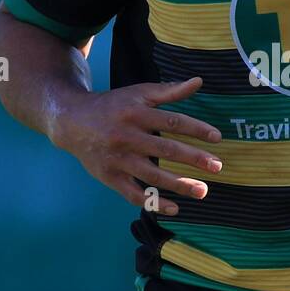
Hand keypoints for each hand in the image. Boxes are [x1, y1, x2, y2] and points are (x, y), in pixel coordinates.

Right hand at [50, 76, 222, 213]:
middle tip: (218, 167)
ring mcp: (118, 159)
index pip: (172, 121)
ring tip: (203, 191)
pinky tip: (175, 208)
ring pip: (152, 176)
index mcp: (136, 113)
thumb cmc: (112, 106)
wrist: (71, 122)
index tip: (217, 138)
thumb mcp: (138, 93)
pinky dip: (154, 203)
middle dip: (194, 159)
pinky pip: (134, 195)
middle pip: (165, 150)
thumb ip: (169, 91)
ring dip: (179, 185)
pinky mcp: (110, 177)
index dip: (196, 129)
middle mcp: (126, 136)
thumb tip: (199, 82)